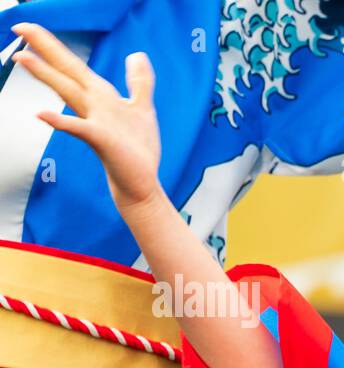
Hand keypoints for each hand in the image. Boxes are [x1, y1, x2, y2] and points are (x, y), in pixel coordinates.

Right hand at [13, 22, 161, 211]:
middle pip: (66, 73)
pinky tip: (41, 114)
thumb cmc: (138, 149)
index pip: (73, 66)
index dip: (53, 46)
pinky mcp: (102, 141)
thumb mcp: (142, 108)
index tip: (28, 27)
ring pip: (68, 94)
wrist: (141, 182)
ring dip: (47, 76)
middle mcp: (93, 106)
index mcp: (100, 96)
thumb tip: (136, 54)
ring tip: (22, 58)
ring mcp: (95, 122)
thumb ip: (139, 81)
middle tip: (18, 28)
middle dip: (45, 50)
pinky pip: (80, 128)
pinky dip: (62, 121)